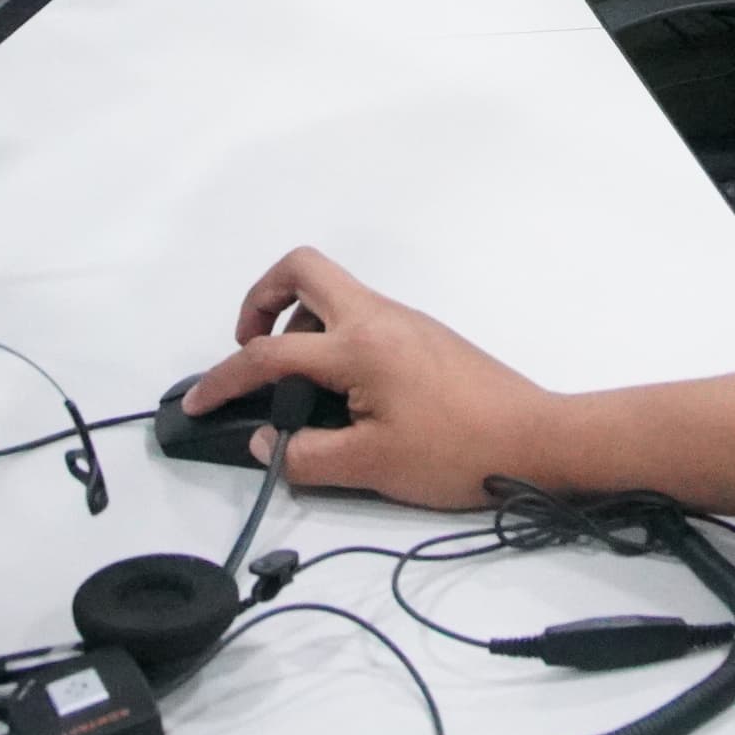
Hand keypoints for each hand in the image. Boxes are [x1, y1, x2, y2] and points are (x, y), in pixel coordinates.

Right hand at [182, 248, 564, 508]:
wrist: (537, 440)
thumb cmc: (458, 452)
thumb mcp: (371, 466)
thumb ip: (305, 456)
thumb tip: (267, 444)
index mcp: (359, 344)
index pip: (270, 352)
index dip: (224, 380)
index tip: (197, 403)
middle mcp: (378, 316)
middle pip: (302, 268)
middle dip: (259, 299)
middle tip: (250, 349)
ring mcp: (404, 320)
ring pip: (333, 291)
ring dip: (298, 320)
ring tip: (296, 384)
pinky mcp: (422, 335)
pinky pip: (360, 316)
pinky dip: (331, 337)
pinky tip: (340, 392)